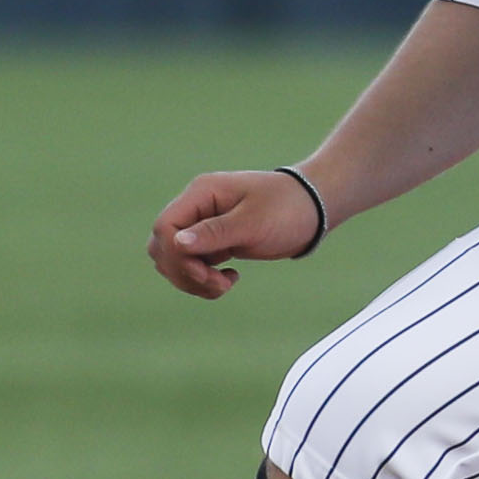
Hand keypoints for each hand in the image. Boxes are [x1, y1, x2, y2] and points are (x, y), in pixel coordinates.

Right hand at [148, 168, 324, 299]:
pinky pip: (193, 265)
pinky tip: (230, 280)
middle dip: (184, 272)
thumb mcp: (254, 222)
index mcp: (202, 194)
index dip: (177, 255)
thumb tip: (176, 244)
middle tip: (218, 283)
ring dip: (193, 280)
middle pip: (163, 246)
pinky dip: (204, 280)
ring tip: (226, 284)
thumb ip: (214, 233)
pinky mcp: (214, 242)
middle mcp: (197, 208)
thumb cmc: (288, 208)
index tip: (205, 273)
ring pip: (175, 260)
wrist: (315, 210)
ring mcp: (203, 225)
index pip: (165, 227)